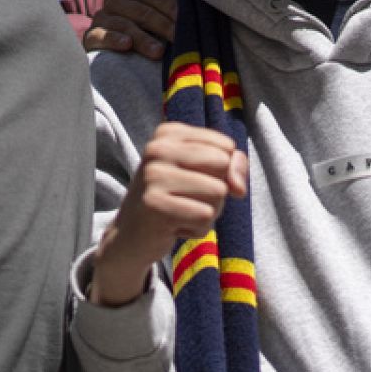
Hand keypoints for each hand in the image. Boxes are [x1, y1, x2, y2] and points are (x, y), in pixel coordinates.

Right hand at [83, 0, 176, 58]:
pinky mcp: (91, 37)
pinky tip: (127, 45)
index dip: (170, 6)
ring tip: (159, 52)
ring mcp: (102, 18)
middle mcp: (117, 2)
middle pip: (141, 11)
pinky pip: (101, 35)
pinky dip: (114, 39)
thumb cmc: (143, 34)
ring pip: (124, 24)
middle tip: (178, 39)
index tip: (187, 21)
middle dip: (162, 25)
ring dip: (143, 38)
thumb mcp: (158, 18)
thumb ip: (167, 0)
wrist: (112, 58)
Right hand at [90, 122, 247, 305]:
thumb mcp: (203, 174)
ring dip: (209, 212)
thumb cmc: (174, 201)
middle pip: (224, 165)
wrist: (131, 237)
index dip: (225, 171)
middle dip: (217, 191)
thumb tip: (239, 186)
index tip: (197, 181)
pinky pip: (205, 216)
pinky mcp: (154, 204)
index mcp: (168, 133)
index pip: (227, 146)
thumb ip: (231, 167)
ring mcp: (153, 176)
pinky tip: (174, 228)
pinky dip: (197, 229)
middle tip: (188, 200)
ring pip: (218, 192)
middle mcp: (157, 149)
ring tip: (182, 214)